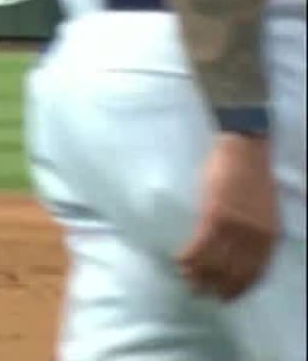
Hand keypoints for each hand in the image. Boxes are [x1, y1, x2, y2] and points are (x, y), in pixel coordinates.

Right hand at [177, 133, 280, 300]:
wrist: (244, 149)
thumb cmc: (253, 177)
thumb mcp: (265, 210)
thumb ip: (256, 232)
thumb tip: (239, 254)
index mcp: (270, 235)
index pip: (255, 272)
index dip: (238, 288)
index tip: (225, 298)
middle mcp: (255, 235)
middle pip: (232, 271)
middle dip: (215, 285)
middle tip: (199, 292)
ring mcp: (235, 226)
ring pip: (214, 260)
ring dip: (197, 273)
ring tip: (185, 278)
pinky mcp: (214, 214)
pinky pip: (199, 244)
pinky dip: (187, 255)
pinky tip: (178, 259)